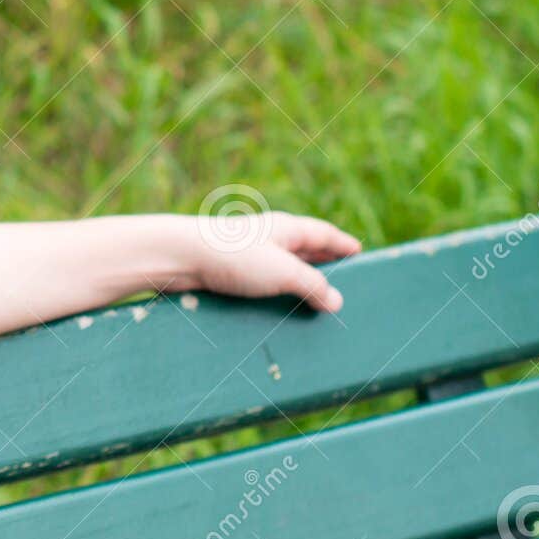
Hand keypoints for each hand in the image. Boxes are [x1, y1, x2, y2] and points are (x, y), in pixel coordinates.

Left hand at [163, 210, 361, 312]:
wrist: (179, 256)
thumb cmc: (234, 257)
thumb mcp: (284, 272)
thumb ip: (313, 285)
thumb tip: (337, 302)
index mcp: (287, 229)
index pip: (323, 233)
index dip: (342, 243)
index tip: (358, 251)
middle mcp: (269, 237)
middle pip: (305, 250)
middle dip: (324, 264)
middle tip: (344, 280)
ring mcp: (249, 254)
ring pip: (283, 268)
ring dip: (299, 282)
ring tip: (316, 301)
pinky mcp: (231, 271)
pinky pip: (263, 282)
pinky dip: (277, 293)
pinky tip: (280, 309)